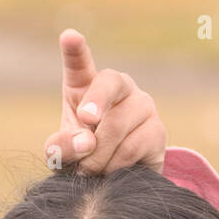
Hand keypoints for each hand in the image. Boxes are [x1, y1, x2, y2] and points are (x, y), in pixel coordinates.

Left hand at [44, 29, 164, 174]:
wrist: (112, 182)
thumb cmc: (81, 158)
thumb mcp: (61, 153)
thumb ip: (61, 147)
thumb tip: (85, 143)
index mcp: (87, 87)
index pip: (80, 64)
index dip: (75, 50)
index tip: (69, 36)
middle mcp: (119, 89)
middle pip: (109, 84)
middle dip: (95, 102)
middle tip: (84, 121)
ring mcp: (142, 107)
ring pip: (117, 126)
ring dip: (96, 156)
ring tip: (88, 171)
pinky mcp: (157, 131)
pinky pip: (131, 149)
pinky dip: (112, 167)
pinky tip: (109, 173)